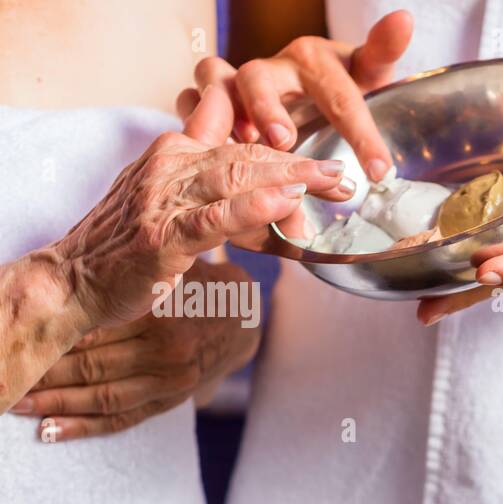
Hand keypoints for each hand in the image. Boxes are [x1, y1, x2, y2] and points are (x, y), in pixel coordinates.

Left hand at [11, 260, 261, 440]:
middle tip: (1, 378)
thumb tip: (57, 287)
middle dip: (42, 375)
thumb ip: (124, 282)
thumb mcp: (166, 272)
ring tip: (15, 405)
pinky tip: (50, 432)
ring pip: (101, 396)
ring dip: (55, 404)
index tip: (13, 343)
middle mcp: (165, 350)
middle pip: (89, 366)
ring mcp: (170, 380)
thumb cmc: (196, 287)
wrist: (245, 320)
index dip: (47, 342)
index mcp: (158, 313)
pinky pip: (122, 419)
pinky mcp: (171, 401)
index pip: (89, 332)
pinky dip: (83, 427)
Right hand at [53, 83, 346, 334]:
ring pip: (235, 178)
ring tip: (328, 183)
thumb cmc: (127, 244)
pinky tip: (284, 203)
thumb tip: (261, 179)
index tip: (328, 166)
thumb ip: (209, 181)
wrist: (74, 279)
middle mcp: (170, 166)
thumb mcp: (170, 199)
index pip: (241, 142)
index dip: (288, 151)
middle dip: (299, 167)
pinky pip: (213, 216)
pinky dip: (251, 208)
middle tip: (343, 177)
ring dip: (287, 180)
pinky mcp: (162, 235)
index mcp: (175, 153)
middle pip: (247, 157)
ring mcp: (164, 199)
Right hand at [177, 10, 413, 182]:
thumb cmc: (341, 84)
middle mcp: (272, 69)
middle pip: (258, 77)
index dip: (360, 134)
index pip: (339, 94)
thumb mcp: (368, 73)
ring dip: (223, 109)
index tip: (380, 170)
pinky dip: (193, 118)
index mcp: (313, 60)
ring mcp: (237, 85)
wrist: (308, 91)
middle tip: (284, 139)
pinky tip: (210, 147)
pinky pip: (189, 101)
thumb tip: (403, 18)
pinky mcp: (215, 104)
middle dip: (267, 107)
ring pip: (213, 80)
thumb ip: (383, 51)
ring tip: (243, 141)